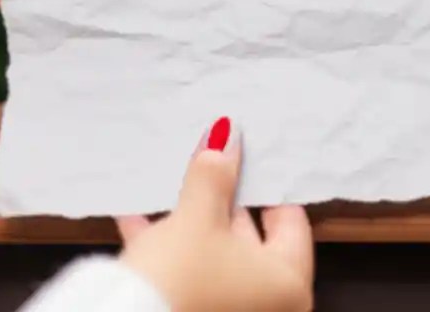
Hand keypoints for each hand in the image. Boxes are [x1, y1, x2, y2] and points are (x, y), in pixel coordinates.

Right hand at [117, 118, 313, 311]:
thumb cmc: (179, 277)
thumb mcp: (197, 217)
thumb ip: (214, 175)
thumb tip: (225, 134)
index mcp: (288, 282)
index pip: (292, 221)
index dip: (268, 186)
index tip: (250, 159)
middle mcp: (272, 304)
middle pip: (253, 241)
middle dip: (224, 204)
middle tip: (211, 168)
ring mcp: (235, 311)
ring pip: (217, 258)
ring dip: (192, 225)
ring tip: (172, 191)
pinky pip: (192, 278)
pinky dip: (171, 253)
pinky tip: (137, 223)